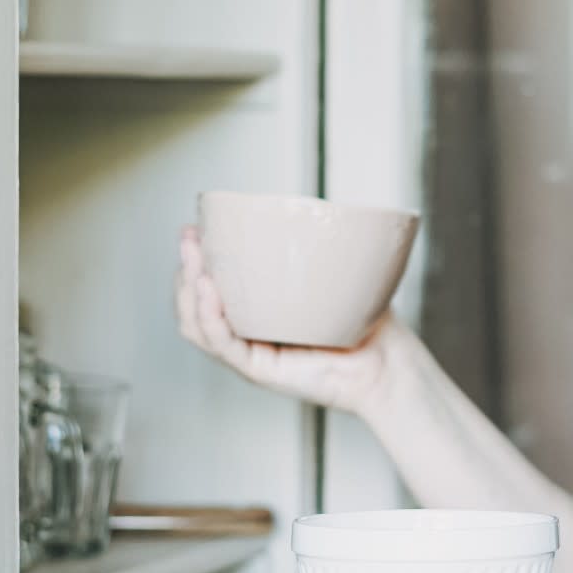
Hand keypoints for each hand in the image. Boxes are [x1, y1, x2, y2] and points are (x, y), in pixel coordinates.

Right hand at [174, 225, 400, 414]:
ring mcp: (249, 352)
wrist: (386, 364)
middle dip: (185, 266)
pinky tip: (207, 292)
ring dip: (188, 290)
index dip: (196, 257)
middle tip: (189, 237)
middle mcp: (247, 332)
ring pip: (197, 325)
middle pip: (194, 303)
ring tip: (194, 262)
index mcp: (255, 311)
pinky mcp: (258, 370)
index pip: (209, 285)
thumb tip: (306, 202)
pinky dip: (209, 318)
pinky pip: (222, 344)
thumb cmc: (365, 322)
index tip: (195, 226)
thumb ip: (312, 244)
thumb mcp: (331, 273)